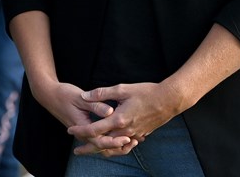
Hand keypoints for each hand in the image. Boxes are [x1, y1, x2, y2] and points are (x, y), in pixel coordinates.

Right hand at [32, 78, 125, 152]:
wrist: (49, 96)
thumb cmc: (64, 94)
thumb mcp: (79, 97)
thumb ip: (96, 104)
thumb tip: (111, 111)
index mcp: (82, 126)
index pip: (100, 141)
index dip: (115, 141)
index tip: (127, 137)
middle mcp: (83, 134)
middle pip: (103, 148)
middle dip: (120, 147)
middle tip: (136, 141)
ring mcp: (84, 133)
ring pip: (102, 147)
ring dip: (117, 146)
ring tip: (134, 140)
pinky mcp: (86, 130)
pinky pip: (100, 141)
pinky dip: (112, 141)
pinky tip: (123, 135)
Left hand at [68, 82, 182, 155]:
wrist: (169, 100)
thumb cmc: (146, 92)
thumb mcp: (122, 89)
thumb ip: (101, 93)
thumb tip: (85, 96)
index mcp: (119, 119)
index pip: (95, 130)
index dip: (80, 131)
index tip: (70, 131)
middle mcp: (126, 131)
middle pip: (103, 144)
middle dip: (89, 148)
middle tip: (76, 151)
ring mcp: (135, 134)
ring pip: (115, 147)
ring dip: (102, 149)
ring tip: (92, 150)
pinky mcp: (141, 134)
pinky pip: (126, 145)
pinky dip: (116, 147)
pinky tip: (112, 144)